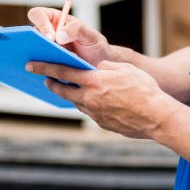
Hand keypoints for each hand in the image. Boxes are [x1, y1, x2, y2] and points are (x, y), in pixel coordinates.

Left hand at [26, 59, 170, 138]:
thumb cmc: (144, 89)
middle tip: (45, 80)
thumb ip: (105, 67)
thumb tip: (95, 68)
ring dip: (73, 95)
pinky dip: (89, 105)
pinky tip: (97, 101)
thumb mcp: (125, 68)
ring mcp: (95, 113)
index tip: (32, 66)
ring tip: (73, 89)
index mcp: (94, 81)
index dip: (45, 68)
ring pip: (77, 102)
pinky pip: (91, 112)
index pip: (62, 72)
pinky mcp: (102, 124)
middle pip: (64, 90)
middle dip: (52, 84)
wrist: (157, 117)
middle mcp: (90, 98)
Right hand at [27, 6, 111, 66]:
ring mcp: (44, 49)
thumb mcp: (90, 35)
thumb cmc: (94, 45)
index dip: (40, 24)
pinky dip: (38, 72)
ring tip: (42, 69)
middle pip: (30, 35)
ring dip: (35, 59)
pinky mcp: (45, 64)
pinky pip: (37, 67)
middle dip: (35, 44)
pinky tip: (46, 79)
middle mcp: (46, 33)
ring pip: (31, 52)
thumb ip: (77, 30)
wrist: (100, 64)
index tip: (50, 37)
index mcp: (54, 19)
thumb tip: (59, 36)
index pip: (38, 14)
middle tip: (44, 54)